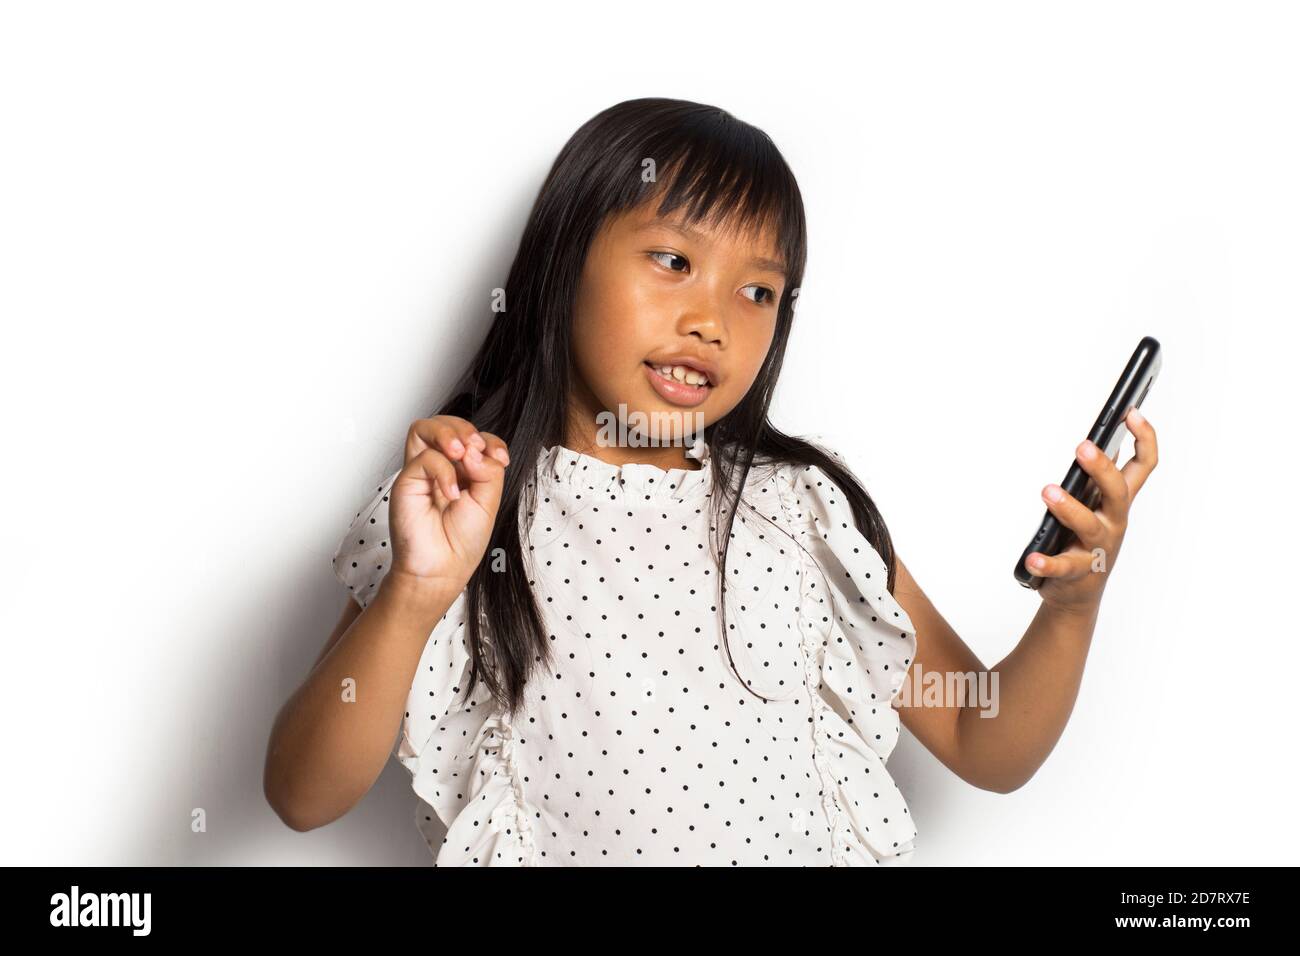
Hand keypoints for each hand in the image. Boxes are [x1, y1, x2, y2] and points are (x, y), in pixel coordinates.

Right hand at [387, 415, 510, 592]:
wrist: (443, 567)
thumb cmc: (462, 540)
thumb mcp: (489, 501)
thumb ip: (488, 470)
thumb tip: (474, 449)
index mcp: (463, 470)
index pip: (474, 437)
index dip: (490, 440)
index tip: (501, 458)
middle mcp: (441, 467)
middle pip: (445, 424)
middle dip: (464, 428)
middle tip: (477, 448)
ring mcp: (422, 472)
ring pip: (424, 428)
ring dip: (448, 433)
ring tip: (461, 453)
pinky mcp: (407, 481)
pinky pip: (424, 459)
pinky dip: (443, 471)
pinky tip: (451, 493)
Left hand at [1025, 407, 1158, 613]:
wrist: (1078, 592)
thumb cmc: (1084, 539)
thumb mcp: (1097, 505)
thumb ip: (1099, 476)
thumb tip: (1099, 438)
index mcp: (1118, 502)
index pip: (1143, 466)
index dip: (1144, 438)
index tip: (1132, 411)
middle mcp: (1113, 522)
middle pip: (1118, 492)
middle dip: (1102, 468)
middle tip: (1082, 447)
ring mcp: (1097, 548)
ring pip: (1090, 525)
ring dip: (1069, 507)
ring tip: (1048, 491)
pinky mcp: (1077, 572)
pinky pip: (1062, 566)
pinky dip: (1046, 562)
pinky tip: (1032, 557)